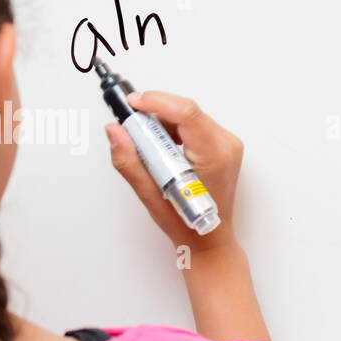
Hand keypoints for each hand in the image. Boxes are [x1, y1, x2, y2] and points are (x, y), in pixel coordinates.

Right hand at [105, 90, 242, 252]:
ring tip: (146, 144)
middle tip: (131, 126)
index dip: (156, 102)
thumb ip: (129, 161)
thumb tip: (114, 131)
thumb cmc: (187, 223)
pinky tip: (160, 146)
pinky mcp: (221, 144)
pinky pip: (193, 124)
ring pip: (187, 115)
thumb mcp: (150, 195)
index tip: (132, 103)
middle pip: (185, 111)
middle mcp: (225, 145)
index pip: (186, 113)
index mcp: (214, 156)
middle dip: (154, 112)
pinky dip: (172, 128)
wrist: (209, 238)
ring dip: (162, 122)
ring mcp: (226, 143)